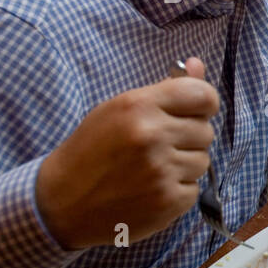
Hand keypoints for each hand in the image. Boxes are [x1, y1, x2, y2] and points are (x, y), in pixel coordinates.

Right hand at [36, 56, 218, 249]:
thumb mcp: (119, 109)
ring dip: (184, 165)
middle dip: (188, 137)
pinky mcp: (168, 201)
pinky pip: (194, 188)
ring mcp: (161, 171)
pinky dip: (177, 190)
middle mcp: (152, 135)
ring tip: (151, 168)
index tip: (193, 112)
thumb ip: (164, 88)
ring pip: (203, 161)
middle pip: (206, 130)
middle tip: (158, 146)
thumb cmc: (91, 150)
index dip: (203, 104)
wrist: (62, 202)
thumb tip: (198, 65)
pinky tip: (151, 188)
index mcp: (138, 106)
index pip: (203, 95)